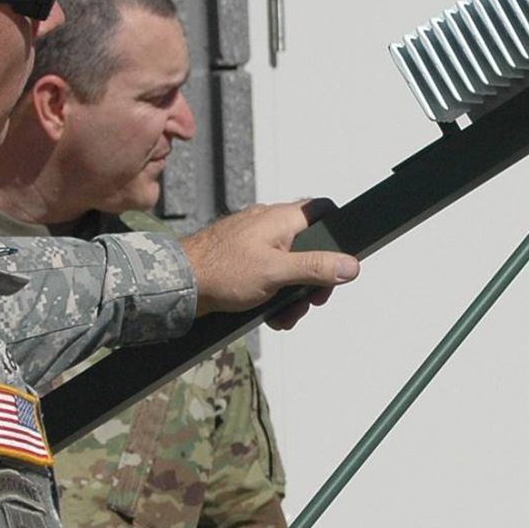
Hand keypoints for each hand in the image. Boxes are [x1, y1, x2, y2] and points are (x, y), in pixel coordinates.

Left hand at [181, 199, 358, 319]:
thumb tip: (350, 265)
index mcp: (283, 218)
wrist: (177, 284)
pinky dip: (274, 293)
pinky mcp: (244, 258)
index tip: (337, 266)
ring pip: (290, 265)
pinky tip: (268, 312)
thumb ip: (315, 268)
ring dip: (292, 294)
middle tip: (307, 303)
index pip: (323, 211)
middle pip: (310, 247)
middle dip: (313, 280)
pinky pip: (271, 273)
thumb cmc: (222, 271)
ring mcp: (256, 241)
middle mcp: (271, 224)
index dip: (337, 236)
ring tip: (282, 316)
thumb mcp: (276, 273)